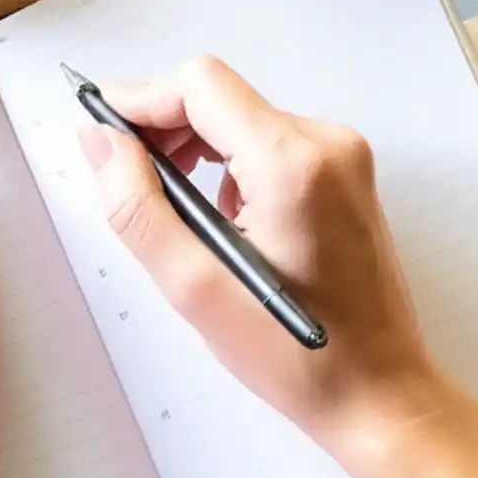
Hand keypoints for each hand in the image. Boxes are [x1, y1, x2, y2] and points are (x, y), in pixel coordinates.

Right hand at [77, 56, 477, 477]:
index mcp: (293, 164)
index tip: (102, 126)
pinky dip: (229, 166)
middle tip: (128, 179)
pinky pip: (268, 143)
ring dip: (195, 150)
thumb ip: (136, 205)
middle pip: (219, 96)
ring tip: (179, 216)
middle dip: (164, 127)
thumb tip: (100, 142)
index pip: (199, 85)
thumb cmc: (298, 356)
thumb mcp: (193, 287)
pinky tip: (221, 224)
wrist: (377, 393)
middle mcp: (327, 144)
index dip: (140, 99)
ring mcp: (342, 157)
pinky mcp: (344, 175)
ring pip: (240, 118)